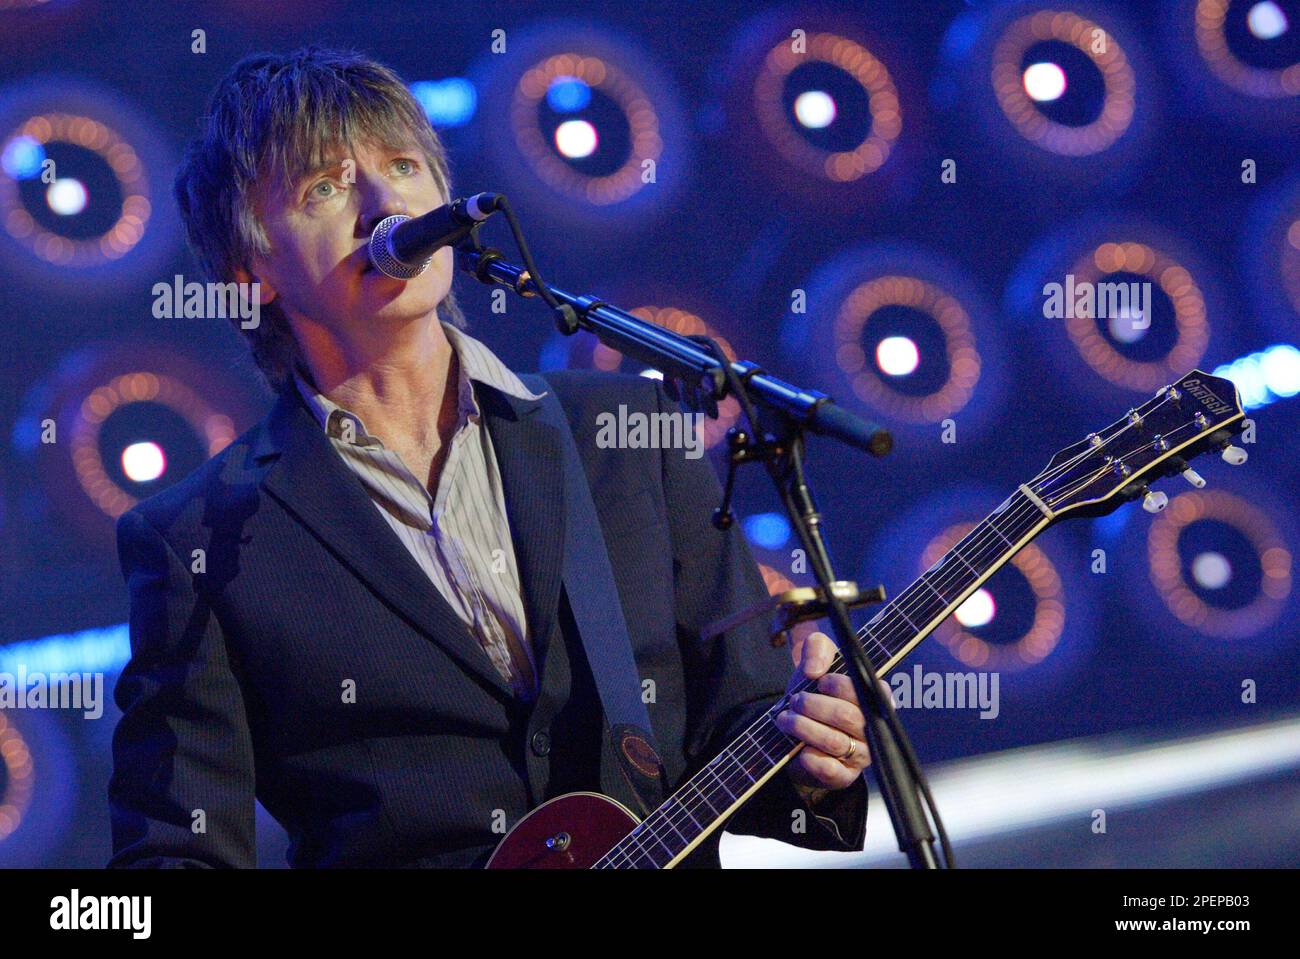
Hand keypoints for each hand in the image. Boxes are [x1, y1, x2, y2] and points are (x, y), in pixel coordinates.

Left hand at [774, 630, 882, 795]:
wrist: (796, 735)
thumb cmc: (813, 697)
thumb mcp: (813, 665)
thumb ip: (818, 648)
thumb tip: (816, 669)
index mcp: (873, 697)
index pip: (864, 691)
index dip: (838, 684)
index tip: (817, 681)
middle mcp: (872, 727)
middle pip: (847, 716)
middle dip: (813, 706)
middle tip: (794, 701)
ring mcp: (861, 754)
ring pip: (835, 742)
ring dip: (804, 728)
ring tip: (786, 720)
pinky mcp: (844, 775)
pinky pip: (832, 770)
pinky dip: (813, 759)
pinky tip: (800, 750)